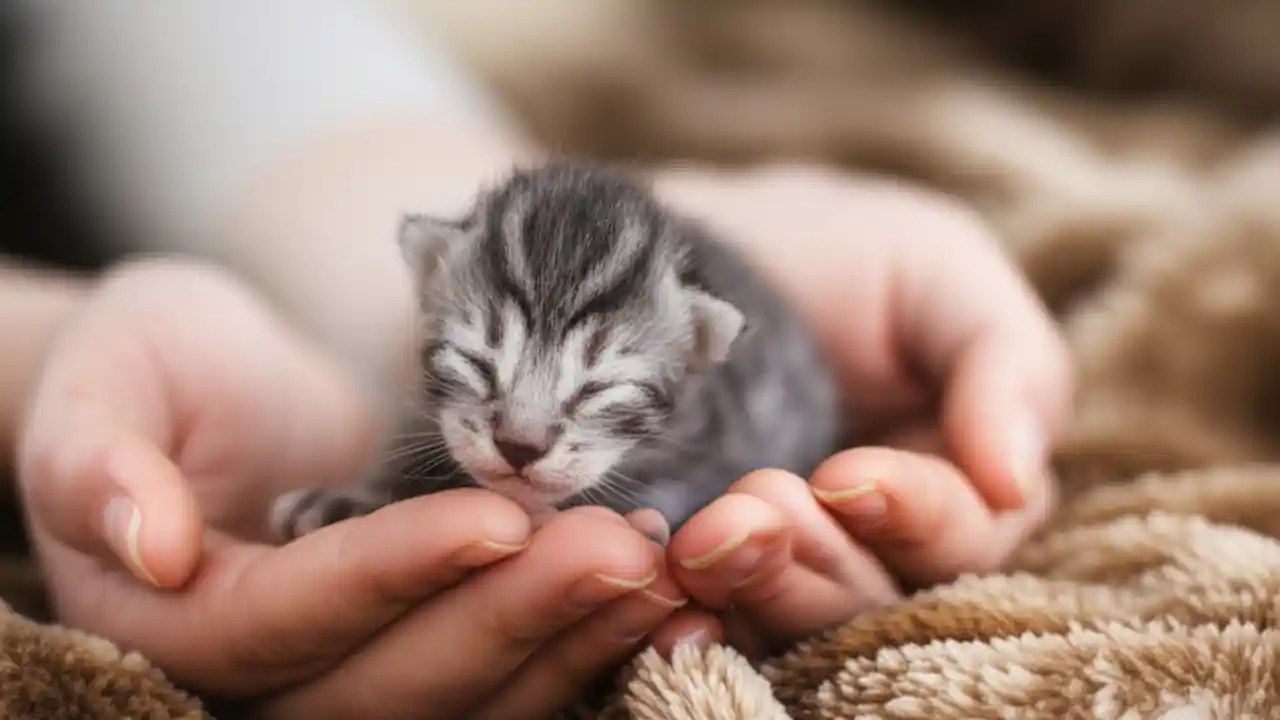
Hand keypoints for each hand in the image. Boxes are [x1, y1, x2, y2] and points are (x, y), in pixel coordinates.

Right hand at [18, 260, 687, 717]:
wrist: (209, 380)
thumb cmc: (145, 365)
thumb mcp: (100, 383)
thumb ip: (95, 462)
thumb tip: (152, 546)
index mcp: (171, 623)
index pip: (288, 621)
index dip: (393, 574)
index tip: (497, 515)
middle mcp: (263, 673)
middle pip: (390, 685)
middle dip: (510, 617)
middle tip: (617, 544)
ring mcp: (345, 666)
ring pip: (460, 696)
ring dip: (563, 638)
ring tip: (652, 565)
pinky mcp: (414, 640)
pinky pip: (497, 665)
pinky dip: (574, 636)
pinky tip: (650, 585)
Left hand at [653, 165, 1072, 653]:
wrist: (687, 247)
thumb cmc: (833, 249)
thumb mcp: (938, 270)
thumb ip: (1007, 363)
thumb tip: (1015, 480)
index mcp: (959, 471)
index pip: (970, 534)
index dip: (917, 516)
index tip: (845, 475)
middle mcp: (884, 532)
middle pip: (885, 593)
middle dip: (825, 556)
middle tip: (755, 501)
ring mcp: (796, 556)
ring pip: (805, 617)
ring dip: (761, 586)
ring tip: (704, 535)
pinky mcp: (715, 567)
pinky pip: (722, 621)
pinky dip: (702, 622)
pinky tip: (673, 611)